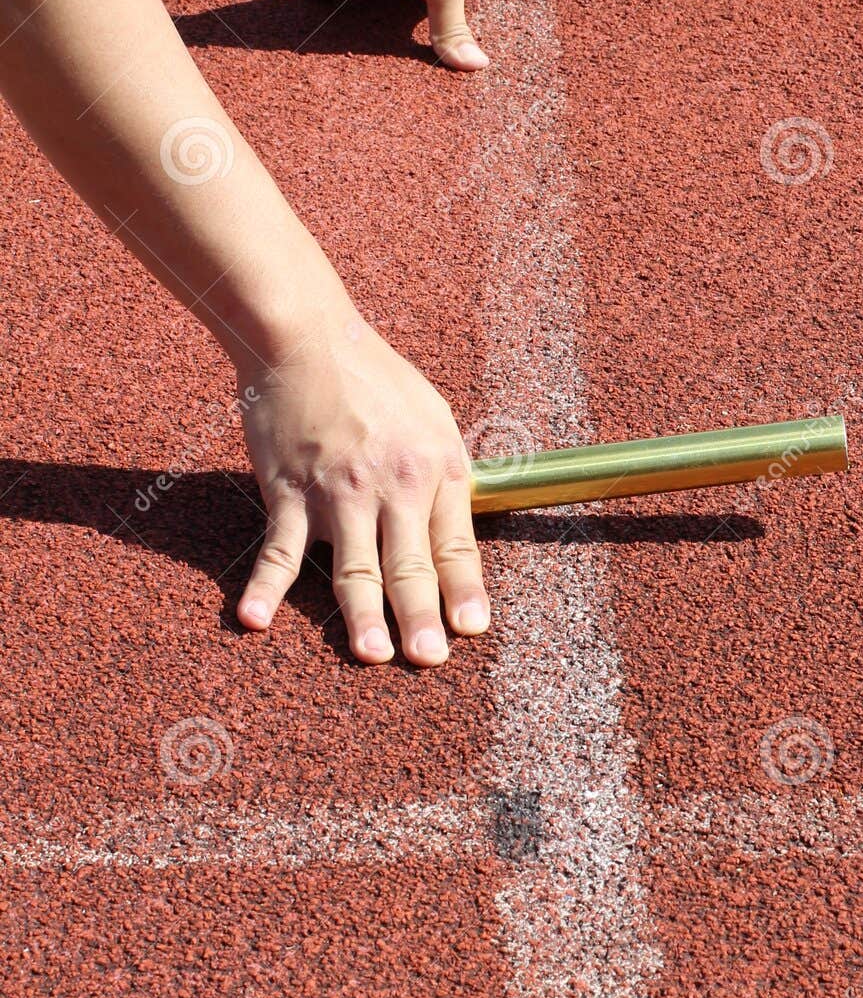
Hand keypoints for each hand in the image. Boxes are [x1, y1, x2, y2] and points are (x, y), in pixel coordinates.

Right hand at [234, 316, 489, 665]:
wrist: (308, 338)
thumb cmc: (374, 377)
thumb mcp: (433, 416)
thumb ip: (444, 474)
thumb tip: (457, 525)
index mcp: (434, 467)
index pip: (455, 543)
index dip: (465, 590)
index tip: (472, 630)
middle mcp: (391, 485)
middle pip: (409, 565)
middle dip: (421, 618)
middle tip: (428, 660)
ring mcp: (338, 492)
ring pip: (353, 567)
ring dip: (362, 616)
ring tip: (372, 656)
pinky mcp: (288, 491)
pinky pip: (279, 549)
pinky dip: (264, 587)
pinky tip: (255, 620)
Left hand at [306, 0, 487, 70]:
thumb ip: (452, 26)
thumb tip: (478, 66)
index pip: (454, 12)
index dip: (444, 34)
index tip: (432, 64)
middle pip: (412, 7)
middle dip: (400, 27)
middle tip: (388, 57)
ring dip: (364, 11)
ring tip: (355, 36)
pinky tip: (316, 0)